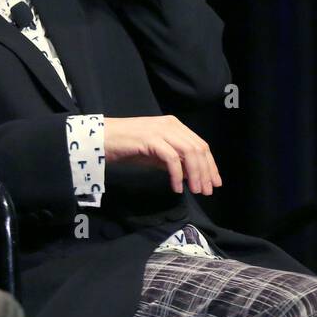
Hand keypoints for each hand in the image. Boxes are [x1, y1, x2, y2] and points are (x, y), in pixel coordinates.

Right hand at [104, 115, 221, 195]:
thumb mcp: (155, 154)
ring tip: (196, 191)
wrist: (101, 139)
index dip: (210, 165)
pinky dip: (177, 175)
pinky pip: (171, 158)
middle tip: (207, 191)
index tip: (214, 183)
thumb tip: (190, 175)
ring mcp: (161, 130)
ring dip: (195, 174)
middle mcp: (171, 125)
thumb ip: (174, 161)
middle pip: (198, 149)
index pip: (200, 145)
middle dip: (206, 172)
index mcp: (175, 125)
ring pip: (189, 152)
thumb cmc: (126, 146)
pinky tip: (177, 188)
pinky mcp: (151, 139)